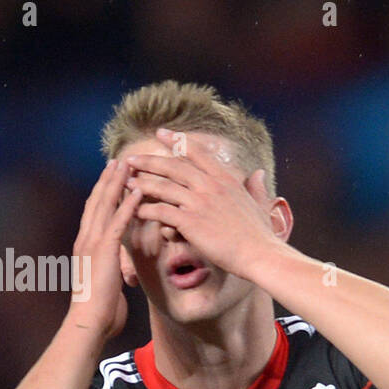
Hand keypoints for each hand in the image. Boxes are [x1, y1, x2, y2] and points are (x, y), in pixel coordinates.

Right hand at [66, 159, 143, 339]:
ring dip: (117, 184)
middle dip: (107, 180)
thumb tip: (117, 270)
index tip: (109, 178)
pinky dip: (128, 204)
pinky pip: (119, 221)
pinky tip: (137, 190)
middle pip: (97, 202)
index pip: (94, 213)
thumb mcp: (104, 283)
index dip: (101, 193)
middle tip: (117, 161)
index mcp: (85, 245)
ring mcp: (94, 242)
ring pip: (105, 205)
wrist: (89, 320)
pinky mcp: (105, 250)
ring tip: (127, 165)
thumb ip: (109, 270)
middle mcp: (86, 239)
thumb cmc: (99, 309)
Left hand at [124, 129, 280, 277]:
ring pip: (163, 187)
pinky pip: (162, 212)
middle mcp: (210, 186)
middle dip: (149, 162)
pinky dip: (147, 211)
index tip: (162, 133)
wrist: (260, 255)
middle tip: (131, 160)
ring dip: (142, 185)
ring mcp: (199, 203)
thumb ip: (256, 187)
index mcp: (226, 179)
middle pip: (173, 166)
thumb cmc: (261, 235)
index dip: (177, 141)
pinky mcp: (191, 222)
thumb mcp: (260, 204)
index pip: (197, 152)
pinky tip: (137, 211)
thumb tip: (259, 173)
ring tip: (127, 184)